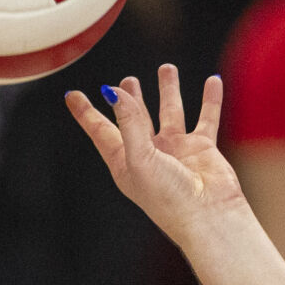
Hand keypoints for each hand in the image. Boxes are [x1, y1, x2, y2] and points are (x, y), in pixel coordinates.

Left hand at [65, 67, 241, 246]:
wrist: (207, 215)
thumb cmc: (168, 197)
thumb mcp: (140, 158)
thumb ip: (129, 122)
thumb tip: (114, 92)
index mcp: (125, 162)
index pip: (101, 131)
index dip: (86, 113)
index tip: (72, 95)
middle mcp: (149, 154)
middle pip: (136, 118)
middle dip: (131, 98)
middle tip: (128, 79)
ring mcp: (175, 150)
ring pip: (171, 112)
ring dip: (169, 90)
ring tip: (167, 69)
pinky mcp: (201, 148)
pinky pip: (206, 117)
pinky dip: (210, 100)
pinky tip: (213, 82)